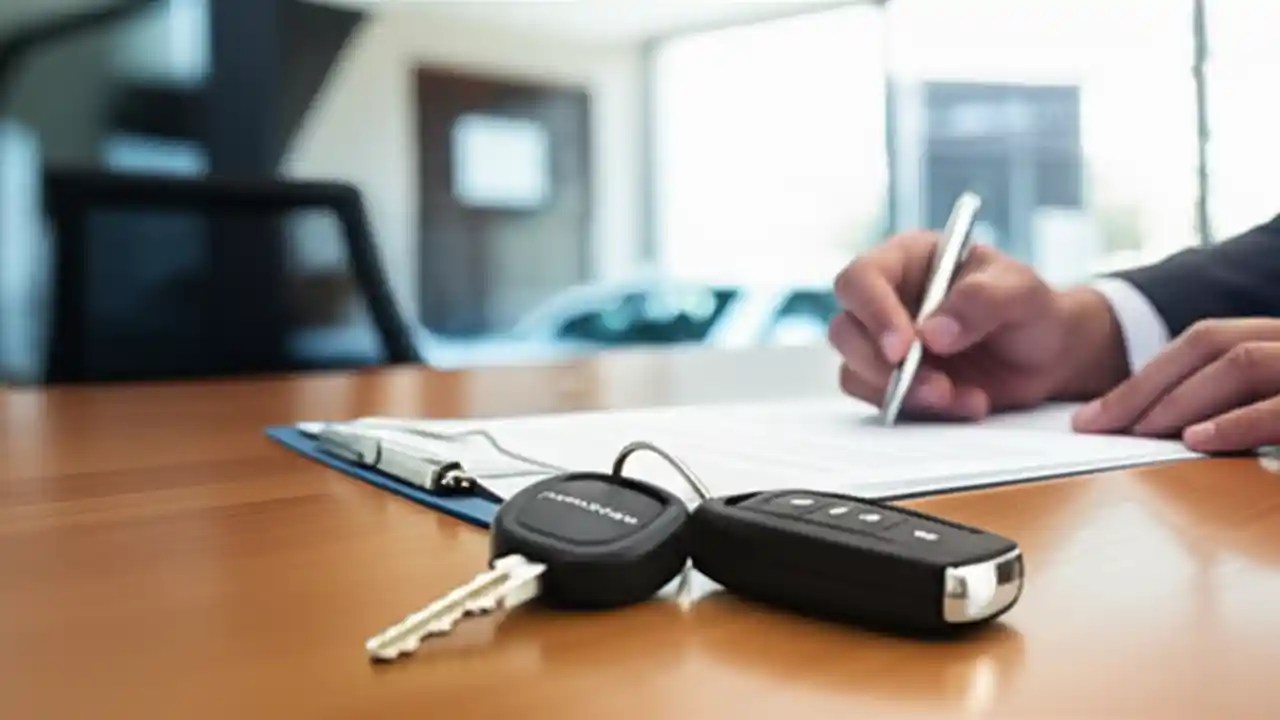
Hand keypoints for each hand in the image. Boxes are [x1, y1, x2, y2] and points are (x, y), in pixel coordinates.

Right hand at [829, 232, 1127, 418]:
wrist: (1048, 355)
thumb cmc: (1032, 309)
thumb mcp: (1020, 292)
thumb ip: (980, 301)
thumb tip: (932, 333)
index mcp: (907, 260)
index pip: (861, 279)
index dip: (873, 312)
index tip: (904, 348)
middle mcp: (886, 300)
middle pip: (846, 330)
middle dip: (884, 365)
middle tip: (936, 386)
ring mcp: (884, 344)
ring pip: (856, 371)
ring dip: (904, 392)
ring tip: (962, 397)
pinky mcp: (893, 382)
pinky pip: (881, 401)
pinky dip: (919, 410)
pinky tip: (965, 403)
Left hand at [1072, 319, 1279, 451]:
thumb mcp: (1268, 401)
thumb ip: (1228, 404)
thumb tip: (1161, 430)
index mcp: (1275, 340)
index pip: (1203, 343)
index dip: (1145, 376)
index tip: (1093, 416)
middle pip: (1208, 344)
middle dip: (1143, 385)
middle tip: (1094, 425)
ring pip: (1239, 363)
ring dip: (1180, 398)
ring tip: (1138, 431)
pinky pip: (1279, 409)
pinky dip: (1236, 423)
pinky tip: (1195, 440)